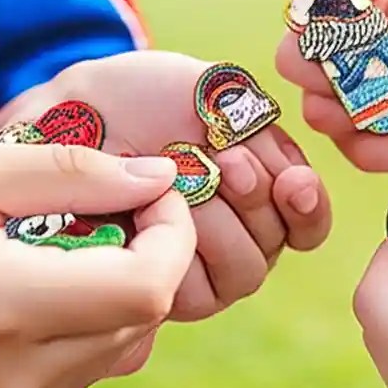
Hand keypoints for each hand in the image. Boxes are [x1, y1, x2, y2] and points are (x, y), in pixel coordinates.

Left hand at [0, 50, 332, 320]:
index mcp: (258, 195)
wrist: (79, 106)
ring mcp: (194, 266)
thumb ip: (267, 137)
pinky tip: (163, 211)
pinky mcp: (153, 287)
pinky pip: (192, 291)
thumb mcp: (218, 98)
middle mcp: (233, 237)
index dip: (308, 209)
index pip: (306, 224)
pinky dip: (183, 248)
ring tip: (199, 177)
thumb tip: (299, 186)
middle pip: (275, 248)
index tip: (293, 182)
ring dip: (224, 225)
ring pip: (241, 273)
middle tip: (232, 162)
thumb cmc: (148, 96)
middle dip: (259, 204)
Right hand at [0, 142, 193, 387]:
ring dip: (123, 285)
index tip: (150, 188)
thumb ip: (71, 172)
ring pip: (128, 341)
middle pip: (147, 313)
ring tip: (64, 245)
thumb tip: (158, 174)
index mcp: (8, 308)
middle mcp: (26, 374)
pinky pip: (94, 364)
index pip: (150, 285)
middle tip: (106, 206)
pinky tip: (42, 286)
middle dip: (151, 251)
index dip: (172, 232)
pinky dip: (93, 319)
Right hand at [277, 0, 387, 178]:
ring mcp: (353, 76)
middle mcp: (354, 20)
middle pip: (296, 54)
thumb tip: (359, 58)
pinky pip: (351, 149)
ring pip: (319, 109)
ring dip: (385, 127)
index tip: (372, 54)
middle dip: (349, 87)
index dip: (327, 27)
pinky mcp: (362, 124)